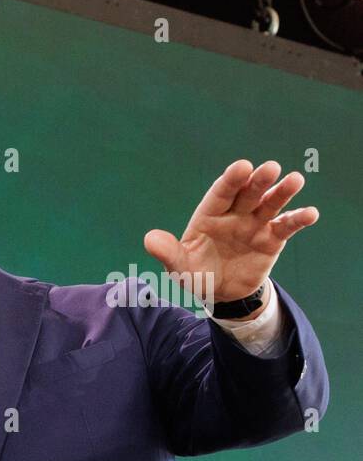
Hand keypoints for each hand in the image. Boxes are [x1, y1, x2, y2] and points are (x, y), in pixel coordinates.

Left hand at [144, 159, 317, 306]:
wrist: (221, 294)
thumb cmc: (197, 274)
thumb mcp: (180, 267)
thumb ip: (168, 252)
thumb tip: (149, 239)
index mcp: (210, 215)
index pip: (220, 194)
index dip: (231, 181)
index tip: (241, 167)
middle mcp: (235, 214)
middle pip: (248, 193)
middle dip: (258, 181)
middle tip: (270, 168)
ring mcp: (255, 224)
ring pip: (270, 204)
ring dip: (282, 192)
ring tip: (294, 180)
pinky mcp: (272, 239)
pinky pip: (286, 226)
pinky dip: (298, 219)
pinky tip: (311, 213)